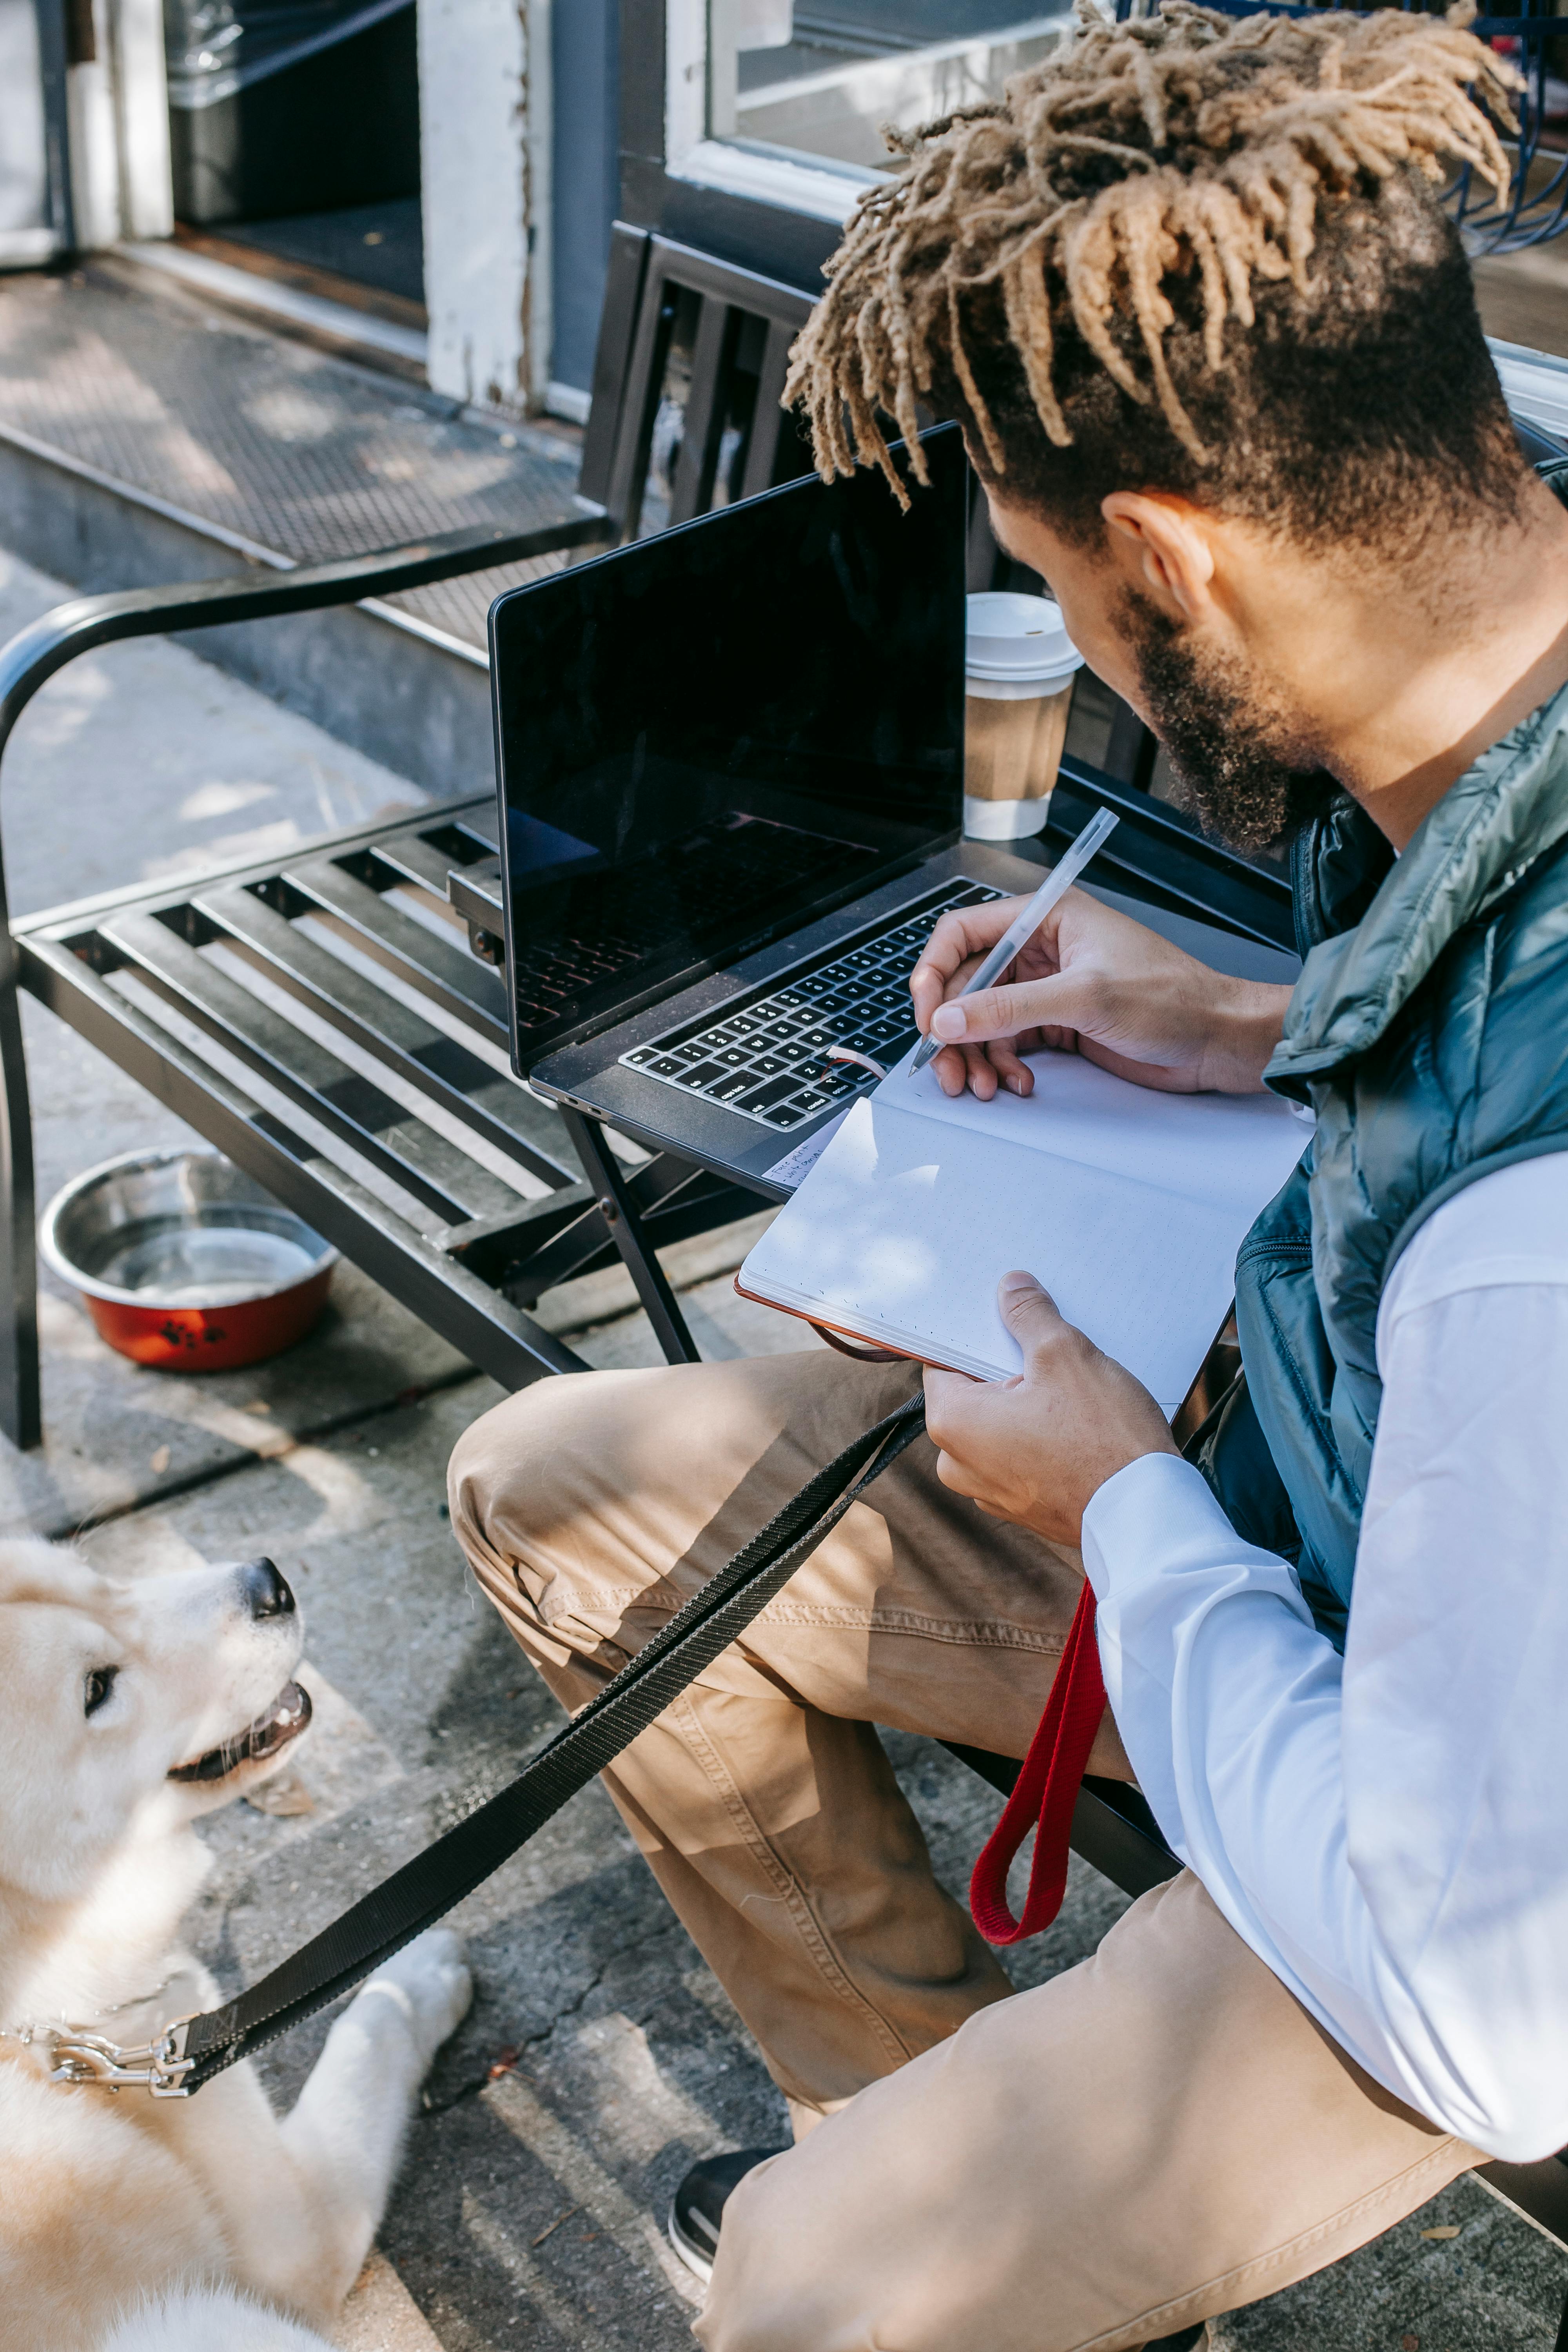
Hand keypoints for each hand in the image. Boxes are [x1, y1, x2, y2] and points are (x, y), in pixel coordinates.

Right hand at [908, 885, 1289, 1100]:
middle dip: (952, 1028)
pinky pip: (1009, 1042)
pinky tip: (1019, 1083)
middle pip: (966, 984)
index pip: (963, 933)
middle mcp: (1041, 948)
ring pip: (983, 1019)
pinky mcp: (1058, 1023)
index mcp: (1047, 917)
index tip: (927, 1016)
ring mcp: (1047, 988)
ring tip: (982, 1086)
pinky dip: (1005, 1065)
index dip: (935, 973)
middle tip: (948, 1069)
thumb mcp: (1085, 999)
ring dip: (975, 1055)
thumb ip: (1010, 1009)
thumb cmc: (1172, 999)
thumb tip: (947, 1019)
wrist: (1217, 1040)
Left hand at [924, 1272, 1177, 1547]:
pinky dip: (1044, 1435)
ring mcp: (990, 1491)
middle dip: (1010, 1367)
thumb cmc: (1102, 1438)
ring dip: (1031, 1402)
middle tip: (1052, 1350)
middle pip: (975, 1392)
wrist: (1145, 1516)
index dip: (978, 1333)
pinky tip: (1082, 1422)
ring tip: (1075, 1388)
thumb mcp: (1065, 1355)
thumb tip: (1010, 1287)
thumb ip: (1030, 1316)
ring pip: (1002, 1424)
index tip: (1007, 1317)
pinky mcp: (1025, 1506)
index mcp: (951, 1422)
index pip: (945, 1358)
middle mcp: (958, 1463)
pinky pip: (1023, 1455)